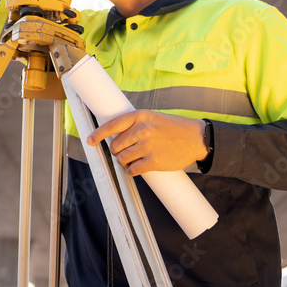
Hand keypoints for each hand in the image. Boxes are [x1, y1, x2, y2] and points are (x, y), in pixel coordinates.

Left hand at [86, 110, 207, 176]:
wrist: (196, 138)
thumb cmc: (174, 128)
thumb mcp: (153, 117)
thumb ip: (135, 124)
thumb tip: (115, 135)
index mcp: (141, 116)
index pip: (112, 125)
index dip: (98, 133)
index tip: (89, 140)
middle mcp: (142, 130)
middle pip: (116, 145)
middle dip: (118, 151)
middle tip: (127, 151)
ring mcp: (148, 146)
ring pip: (123, 159)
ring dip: (125, 162)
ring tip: (136, 159)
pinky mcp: (154, 161)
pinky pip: (133, 170)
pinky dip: (133, 171)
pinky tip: (139, 167)